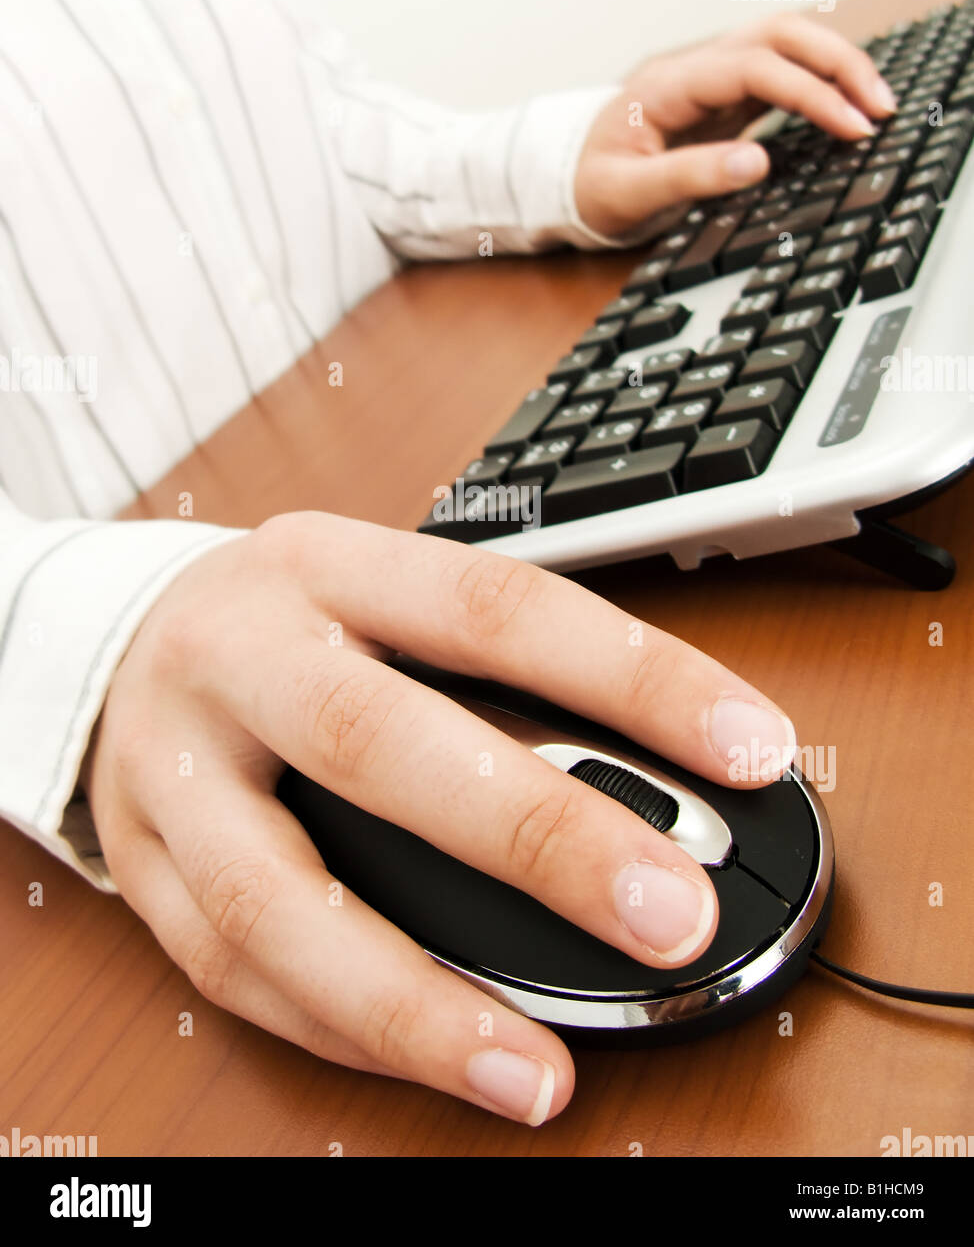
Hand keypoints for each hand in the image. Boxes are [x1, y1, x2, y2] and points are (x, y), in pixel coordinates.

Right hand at [83, 512, 795, 1124]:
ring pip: (274, 900)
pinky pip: (235, 971)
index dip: (632, 677)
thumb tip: (660, 781)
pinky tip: (440, 1056)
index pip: (495, 606)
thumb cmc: (292, 625)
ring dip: (415, 999)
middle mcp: (240, 654)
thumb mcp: (385, 596)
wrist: (118, 643)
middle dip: (537, 840)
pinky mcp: (139, 865)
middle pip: (379, 742)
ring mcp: (173, 767)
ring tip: (537, 1071)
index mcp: (329, 565)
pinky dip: (346, 1029)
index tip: (751, 748)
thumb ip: (499, 675)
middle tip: (669, 916)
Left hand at [575, 13, 896, 237]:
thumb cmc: (591, 187)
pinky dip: (816, 86)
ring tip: (875, 106)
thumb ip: (690, 177)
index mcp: (669, 86)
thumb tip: (757, 162)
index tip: (850, 125)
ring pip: (783, 46)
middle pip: (778, 35)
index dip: (809, 91)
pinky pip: (777, 76)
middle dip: (837, 62)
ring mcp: (709, 82)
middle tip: (880, 107)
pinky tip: (843, 111)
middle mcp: (693, 71)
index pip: (755, 68)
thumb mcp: (630, 194)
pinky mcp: (721, 101)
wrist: (566, 181)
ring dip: (833, 66)